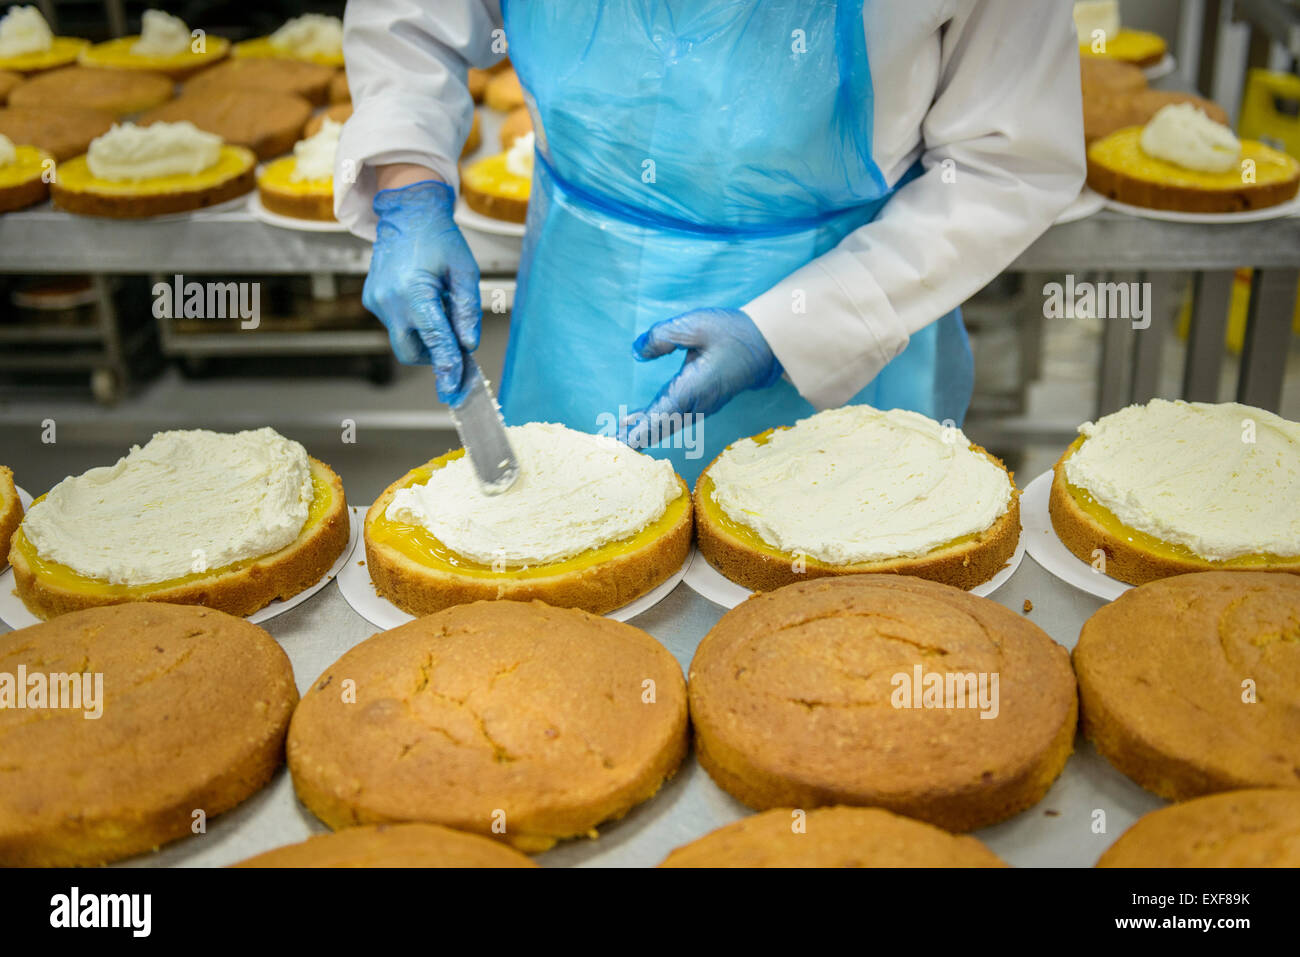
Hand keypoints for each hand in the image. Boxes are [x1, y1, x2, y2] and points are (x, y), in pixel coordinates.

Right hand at [363, 179, 481, 401]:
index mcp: (413, 291)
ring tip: (439, 303)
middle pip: (412, 351)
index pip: (435, 340)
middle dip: (433, 355)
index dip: (448, 365)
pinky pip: (396, 324)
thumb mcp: (465, 271)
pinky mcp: (372, 300)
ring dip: (425, 333)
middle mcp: (389, 300)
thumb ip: (467, 310)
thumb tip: (467, 344)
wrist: (407, 213)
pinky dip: (414, 321)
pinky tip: (424, 297)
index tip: (455, 387)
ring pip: (404, 339)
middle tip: (454, 343)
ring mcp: (376, 301)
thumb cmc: (438, 237)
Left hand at [625, 307, 782, 447]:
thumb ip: (662, 337)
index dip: (639, 431)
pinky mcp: (704, 402)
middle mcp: (697, 403)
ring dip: (644, 431)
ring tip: (618, 436)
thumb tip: (637, 352)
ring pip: (667, 424)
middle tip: (610, 445)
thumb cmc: (733, 332)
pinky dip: (655, 422)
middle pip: (661, 427)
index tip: (620, 444)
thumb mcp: (695, 324)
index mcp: (692, 387)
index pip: (660, 416)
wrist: (768, 344)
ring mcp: (702, 405)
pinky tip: (637, 421)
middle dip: (636, 438)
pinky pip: (675, 418)